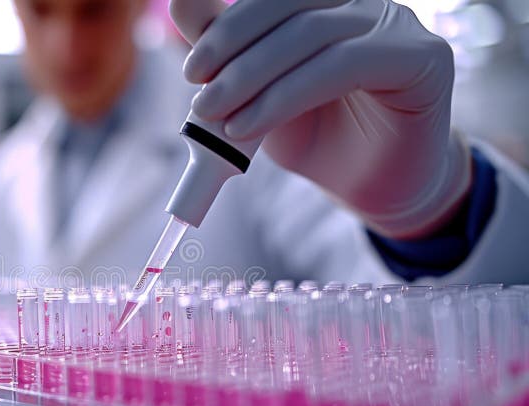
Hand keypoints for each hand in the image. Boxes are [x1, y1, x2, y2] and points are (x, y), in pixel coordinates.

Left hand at [170, 0, 471, 238]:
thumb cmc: (315, 137)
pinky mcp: (422, 57)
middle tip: (194, 82)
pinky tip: (246, 127)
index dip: (226, 14)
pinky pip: (341, 66)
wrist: (370, 188)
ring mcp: (397, 24)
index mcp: (326, 2)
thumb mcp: (257, 92)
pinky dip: (284, 96)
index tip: (188, 53)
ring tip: (211, 111)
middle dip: (229, 40)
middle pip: (285, 2)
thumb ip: (228, 52)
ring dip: (249, 74)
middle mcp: (363, 2)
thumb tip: (182, 4)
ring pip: (309, 33)